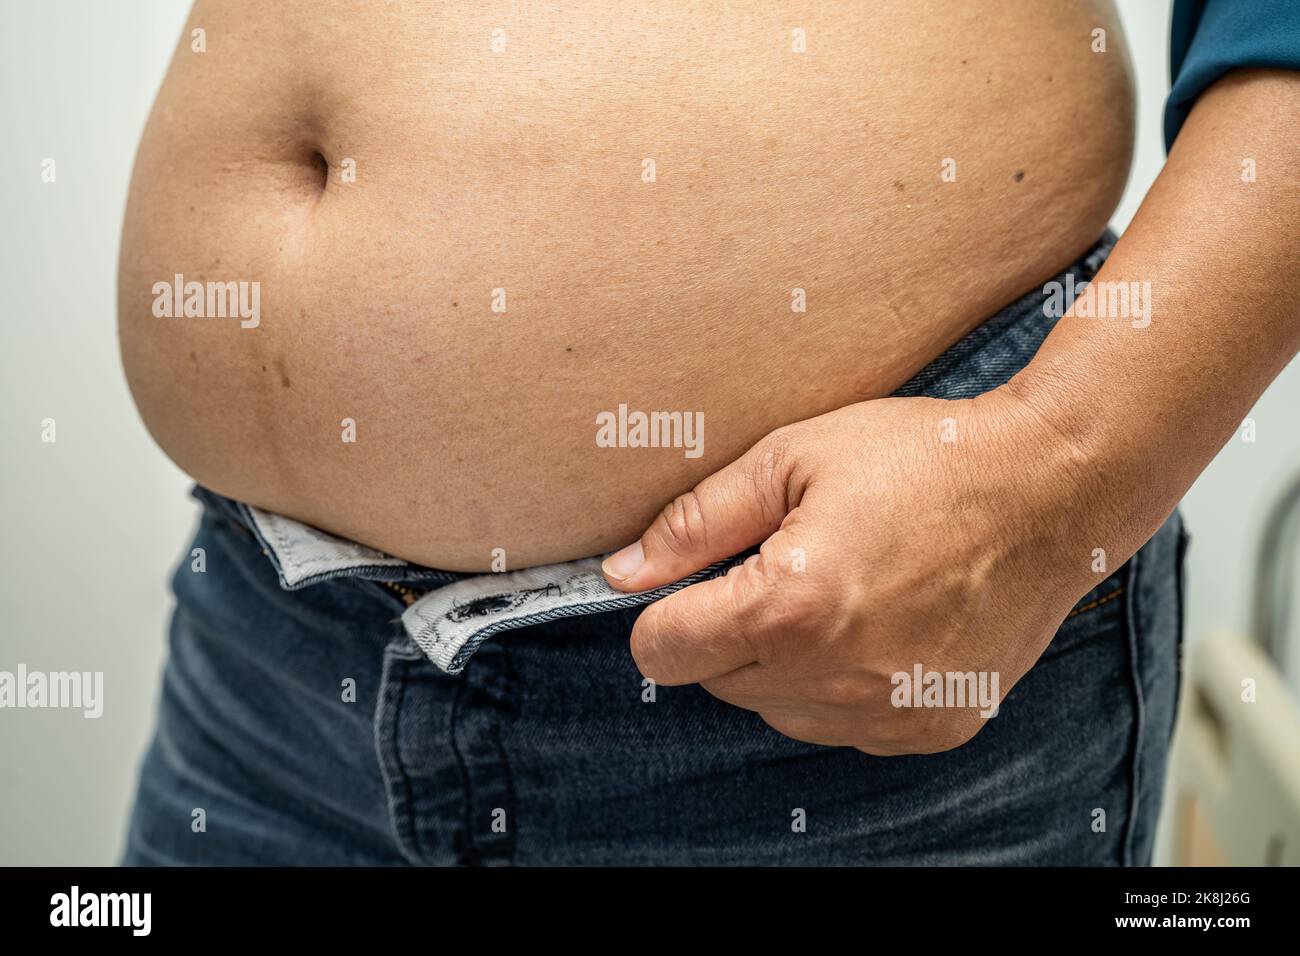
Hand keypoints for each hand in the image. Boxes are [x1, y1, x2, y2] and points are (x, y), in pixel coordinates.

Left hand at [601, 387, 1107, 754]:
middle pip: (715, 681)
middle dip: (728, 627)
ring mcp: (886, 714)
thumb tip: (622, 572)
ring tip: (841, 590)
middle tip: (786, 564)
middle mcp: (834, 679)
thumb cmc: (923, 458)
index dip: (668, 609)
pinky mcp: (928, 730)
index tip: (701, 576)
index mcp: (789, 608)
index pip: (663, 651)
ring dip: (782, 661)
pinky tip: (880, 624)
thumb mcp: (793, 459)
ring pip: (775, 709)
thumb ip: (695, 522)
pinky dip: (839, 684)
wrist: (1051, 489)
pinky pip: (841, 724)